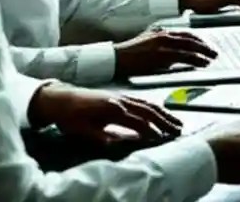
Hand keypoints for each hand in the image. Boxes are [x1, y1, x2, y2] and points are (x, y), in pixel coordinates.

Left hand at [30, 82, 181, 142]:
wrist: (60, 98)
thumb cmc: (70, 116)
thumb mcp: (82, 130)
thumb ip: (100, 136)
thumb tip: (116, 144)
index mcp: (112, 109)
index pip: (138, 122)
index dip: (152, 131)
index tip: (163, 139)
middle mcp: (120, 101)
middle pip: (148, 111)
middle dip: (165, 121)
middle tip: (178, 130)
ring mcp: (121, 97)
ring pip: (148, 104)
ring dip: (164, 113)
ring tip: (176, 121)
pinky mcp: (120, 96)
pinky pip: (142, 100)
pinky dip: (155, 106)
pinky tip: (160, 110)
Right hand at [114, 29, 217, 76]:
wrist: (115, 59)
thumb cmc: (130, 56)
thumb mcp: (148, 46)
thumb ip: (163, 49)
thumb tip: (176, 58)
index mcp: (160, 32)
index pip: (185, 34)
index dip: (198, 40)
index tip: (206, 46)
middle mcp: (163, 35)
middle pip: (190, 39)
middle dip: (204, 46)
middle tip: (214, 53)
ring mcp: (162, 44)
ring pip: (189, 47)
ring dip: (203, 53)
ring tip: (210, 60)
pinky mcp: (161, 55)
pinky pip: (183, 56)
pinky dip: (195, 59)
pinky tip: (201, 64)